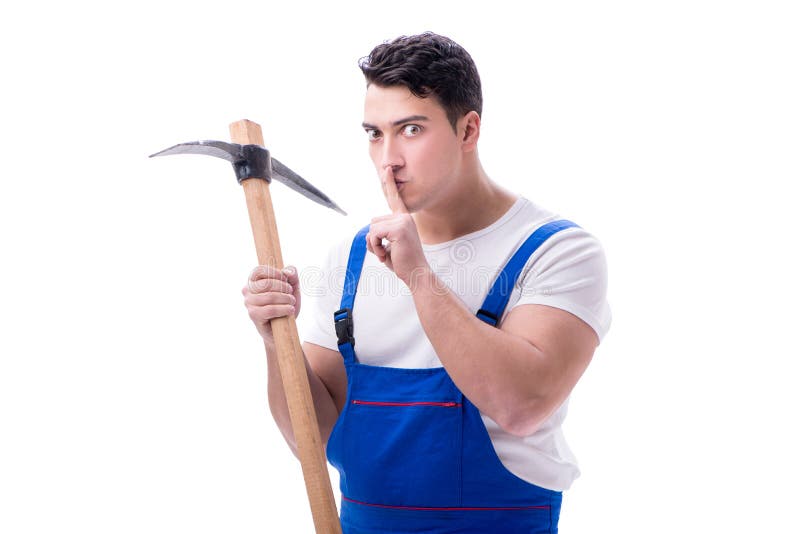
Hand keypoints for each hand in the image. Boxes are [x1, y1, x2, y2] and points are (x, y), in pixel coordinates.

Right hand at [242, 264, 300, 341]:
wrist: (284, 328)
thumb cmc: (285, 304)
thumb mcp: (292, 288)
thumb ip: (292, 275)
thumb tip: (288, 271)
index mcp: (254, 281)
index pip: (259, 270)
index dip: (274, 272)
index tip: (286, 279)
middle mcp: (248, 291)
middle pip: (266, 283)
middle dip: (283, 287)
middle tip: (291, 294)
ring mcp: (249, 303)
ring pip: (269, 296)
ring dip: (285, 299)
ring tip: (292, 302)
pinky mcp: (254, 315)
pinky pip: (270, 310)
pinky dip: (283, 309)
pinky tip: (290, 310)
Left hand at [366, 166, 429, 286]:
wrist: (416, 273)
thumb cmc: (403, 262)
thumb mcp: (389, 246)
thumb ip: (381, 236)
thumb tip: (367, 234)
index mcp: (404, 219)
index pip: (394, 199)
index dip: (389, 184)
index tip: (387, 170)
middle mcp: (404, 217)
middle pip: (373, 221)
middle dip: (373, 239)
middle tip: (385, 252)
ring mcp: (403, 222)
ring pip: (372, 228)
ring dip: (374, 245)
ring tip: (386, 254)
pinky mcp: (399, 229)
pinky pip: (374, 234)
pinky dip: (375, 247)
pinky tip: (385, 255)